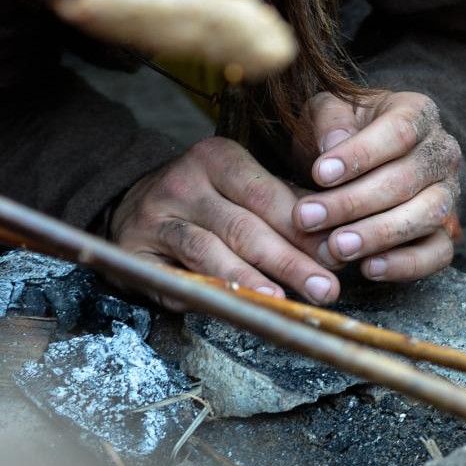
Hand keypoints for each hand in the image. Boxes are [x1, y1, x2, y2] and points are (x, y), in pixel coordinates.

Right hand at [111, 138, 338, 305]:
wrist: (130, 203)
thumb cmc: (206, 197)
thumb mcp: (242, 185)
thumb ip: (286, 205)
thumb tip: (334, 238)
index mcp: (216, 157)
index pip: (266, 195)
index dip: (303, 229)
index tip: (335, 256)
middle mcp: (183, 183)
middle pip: (243, 227)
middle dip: (289, 262)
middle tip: (324, 289)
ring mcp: (154, 218)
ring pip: (208, 252)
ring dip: (249, 281)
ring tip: (281, 302)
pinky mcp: (133, 253)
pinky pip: (172, 277)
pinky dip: (204, 293)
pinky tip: (232, 307)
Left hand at [291, 90, 464, 284]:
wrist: (364, 161)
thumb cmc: (342, 133)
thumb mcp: (328, 111)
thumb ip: (329, 120)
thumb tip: (333, 144)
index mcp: (418, 114)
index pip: (399, 132)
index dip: (360, 155)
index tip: (319, 174)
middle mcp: (442, 153)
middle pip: (407, 178)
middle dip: (353, 202)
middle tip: (307, 218)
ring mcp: (449, 194)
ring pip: (427, 215)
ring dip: (379, 234)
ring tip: (336, 246)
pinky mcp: (446, 233)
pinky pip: (438, 253)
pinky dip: (406, 264)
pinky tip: (369, 268)